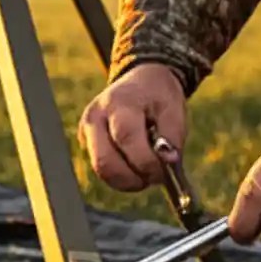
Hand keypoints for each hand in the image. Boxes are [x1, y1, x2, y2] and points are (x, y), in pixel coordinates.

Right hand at [77, 63, 186, 191]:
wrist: (141, 81)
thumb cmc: (159, 96)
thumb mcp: (174, 109)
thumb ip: (173, 137)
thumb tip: (167, 163)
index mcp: (118, 101)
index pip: (126, 137)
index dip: (147, 161)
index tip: (166, 171)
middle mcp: (95, 116)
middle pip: (104, 161)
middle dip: (133, 179)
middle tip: (155, 177)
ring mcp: (86, 130)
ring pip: (102, 171)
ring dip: (128, 180)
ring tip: (147, 168)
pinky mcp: (85, 143)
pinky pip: (103, 171)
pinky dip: (123, 175)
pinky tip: (136, 162)